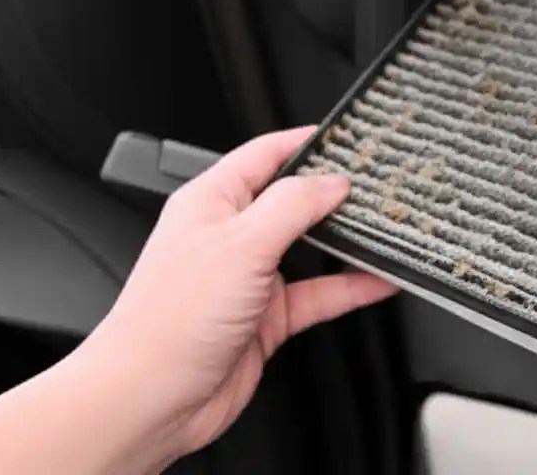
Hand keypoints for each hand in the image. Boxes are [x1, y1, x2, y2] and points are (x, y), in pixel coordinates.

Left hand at [78, 126, 397, 463]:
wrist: (151, 398)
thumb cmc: (169, 321)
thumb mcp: (240, 245)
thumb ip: (292, 206)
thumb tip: (331, 181)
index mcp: (211, 202)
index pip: (264, 154)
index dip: (304, 142)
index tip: (345, 138)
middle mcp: (230, 236)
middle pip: (292, 201)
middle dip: (333, 194)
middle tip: (375, 185)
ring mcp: (250, 279)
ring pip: (311, 250)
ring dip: (347, 243)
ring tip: (385, 230)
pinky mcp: (266, 318)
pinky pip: (318, 294)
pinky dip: (350, 289)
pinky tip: (378, 281)